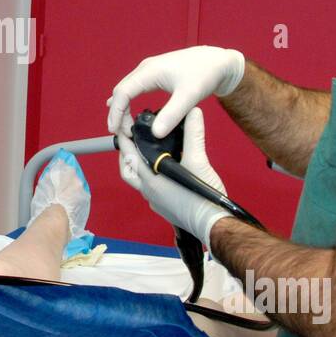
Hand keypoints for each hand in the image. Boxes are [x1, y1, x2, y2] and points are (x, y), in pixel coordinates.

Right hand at [106, 46, 245, 139]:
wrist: (218, 61)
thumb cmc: (205, 74)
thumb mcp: (189, 96)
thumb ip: (172, 115)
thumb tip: (155, 133)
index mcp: (149, 71)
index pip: (123, 92)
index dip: (116, 113)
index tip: (115, 130)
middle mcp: (145, 69)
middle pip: (121, 91)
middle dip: (117, 113)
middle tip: (120, 133)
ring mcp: (149, 70)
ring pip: (127, 89)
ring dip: (122, 108)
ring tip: (123, 127)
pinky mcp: (155, 75)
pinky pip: (134, 88)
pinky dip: (129, 102)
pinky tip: (128, 113)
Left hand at [117, 107, 231, 246]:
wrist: (213, 224)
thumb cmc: (202, 196)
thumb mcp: (198, 162)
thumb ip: (193, 135)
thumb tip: (193, 112)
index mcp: (151, 181)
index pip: (130, 157)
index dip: (125, 141)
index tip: (122, 127)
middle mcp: (149, 192)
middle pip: (128, 172)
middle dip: (126, 156)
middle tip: (129, 141)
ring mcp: (156, 202)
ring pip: (139, 182)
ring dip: (138, 167)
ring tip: (145, 152)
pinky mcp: (165, 208)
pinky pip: (150, 190)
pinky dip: (150, 177)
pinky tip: (161, 170)